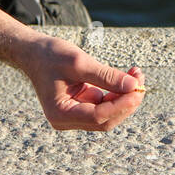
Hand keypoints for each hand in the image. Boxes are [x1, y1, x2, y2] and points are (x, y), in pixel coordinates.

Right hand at [16, 36, 146, 130]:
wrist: (34, 53)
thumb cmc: (49, 56)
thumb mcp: (78, 62)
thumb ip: (105, 76)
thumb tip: (133, 86)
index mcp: (60, 114)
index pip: (97, 116)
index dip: (120, 105)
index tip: (137, 90)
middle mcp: (66, 121)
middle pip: (105, 120)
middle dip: (126, 102)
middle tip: (140, 81)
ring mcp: (74, 116)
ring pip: (108, 115)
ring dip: (125, 97)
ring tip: (136, 75)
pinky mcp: (81, 109)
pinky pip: (105, 106)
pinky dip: (117, 94)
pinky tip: (128, 77)